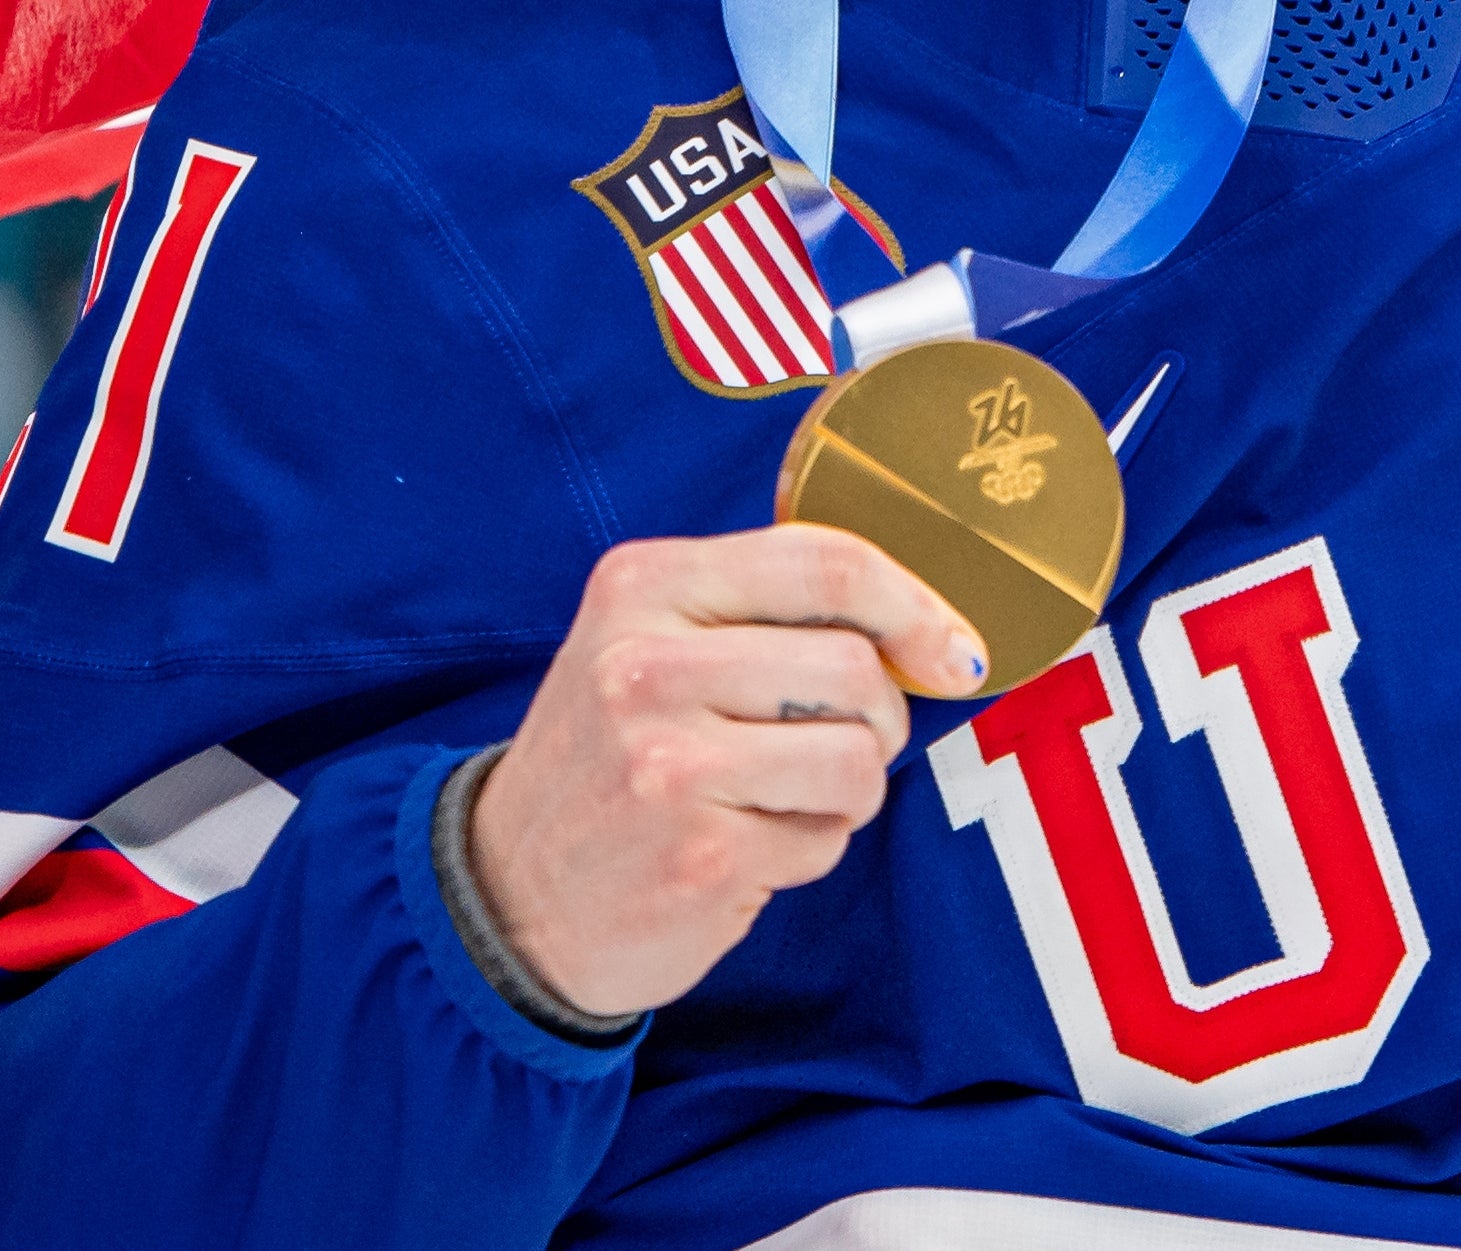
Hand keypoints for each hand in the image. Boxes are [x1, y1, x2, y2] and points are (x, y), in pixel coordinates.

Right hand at [466, 524, 987, 1014]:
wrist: (503, 896)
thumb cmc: (612, 757)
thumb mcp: (652, 641)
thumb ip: (765, 611)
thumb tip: (929, 626)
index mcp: (644, 586)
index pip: (825, 564)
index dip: (914, 604)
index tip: (956, 647)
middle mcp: (646, 666)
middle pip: (854, 665)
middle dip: (879, 715)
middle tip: (842, 742)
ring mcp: (668, 766)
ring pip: (856, 758)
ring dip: (850, 789)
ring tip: (785, 798)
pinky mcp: (698, 858)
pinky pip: (824, 840)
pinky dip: (808, 849)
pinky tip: (744, 848)